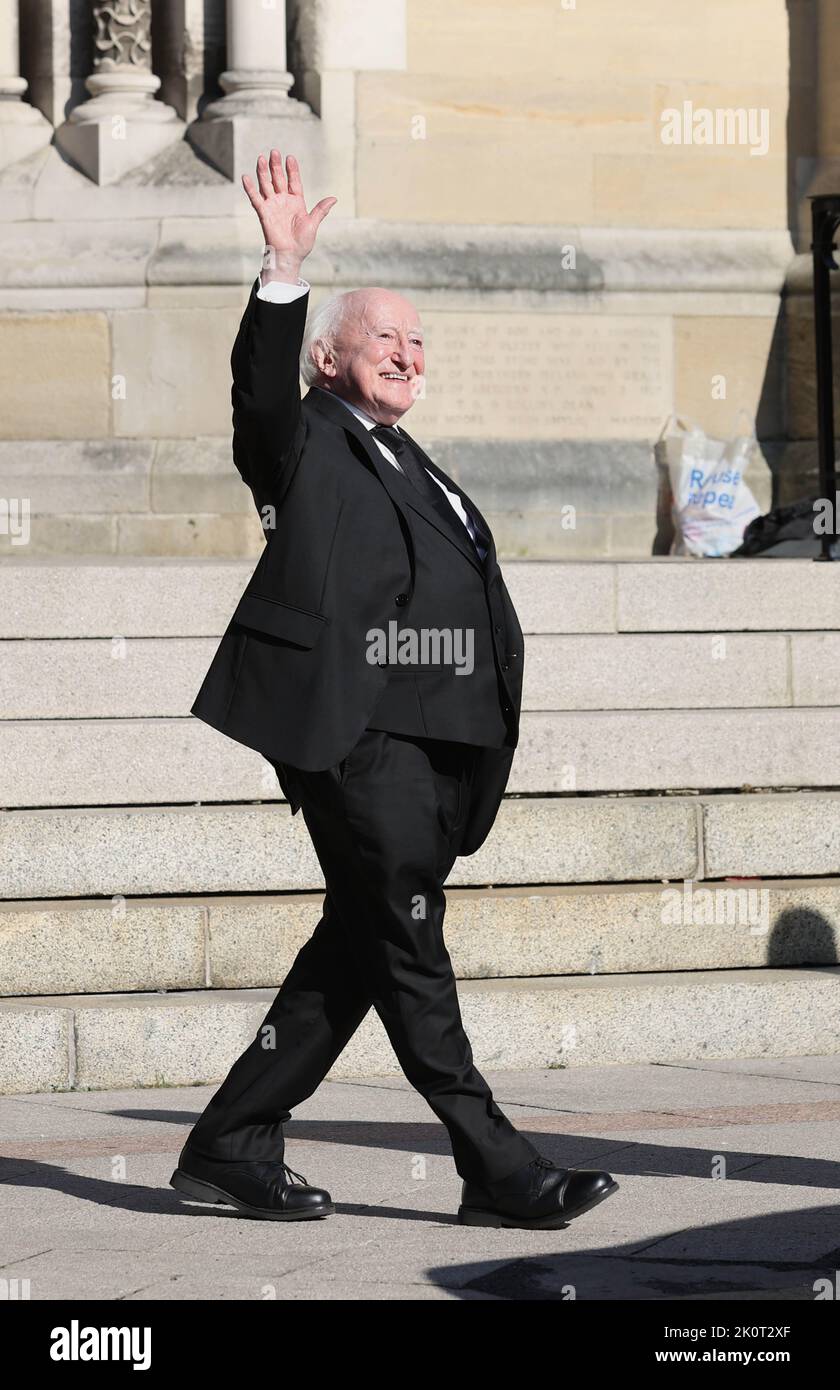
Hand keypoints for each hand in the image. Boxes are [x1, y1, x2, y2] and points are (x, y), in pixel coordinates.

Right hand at [242, 151, 336, 282]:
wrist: (290, 256)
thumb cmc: (302, 243)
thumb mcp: (313, 224)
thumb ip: (321, 210)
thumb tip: (334, 198)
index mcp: (296, 202)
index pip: (294, 181)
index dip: (292, 170)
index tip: (290, 157)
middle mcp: (283, 201)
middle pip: (278, 179)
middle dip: (276, 166)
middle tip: (274, 152)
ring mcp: (272, 206)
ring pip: (266, 185)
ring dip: (263, 172)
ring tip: (261, 158)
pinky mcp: (263, 213)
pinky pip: (256, 199)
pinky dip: (250, 189)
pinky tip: (246, 177)